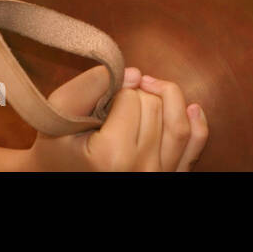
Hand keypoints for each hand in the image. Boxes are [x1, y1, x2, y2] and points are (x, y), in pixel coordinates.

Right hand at [23, 65, 207, 171]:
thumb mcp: (58, 111)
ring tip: (145, 94)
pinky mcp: (171, 178)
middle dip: (137, 95)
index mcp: (112, 156)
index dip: (116, 89)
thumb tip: (136, 73)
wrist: (56, 177)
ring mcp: (160, 177)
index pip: (131, 98)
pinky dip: (196, 122)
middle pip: (156, 108)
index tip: (101, 102)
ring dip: (165, 101)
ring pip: (179, 124)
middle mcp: (141, 171)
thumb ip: (88, 85)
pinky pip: (194, 146)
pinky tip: (188, 107)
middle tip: (115, 105)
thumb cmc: (56, 146)